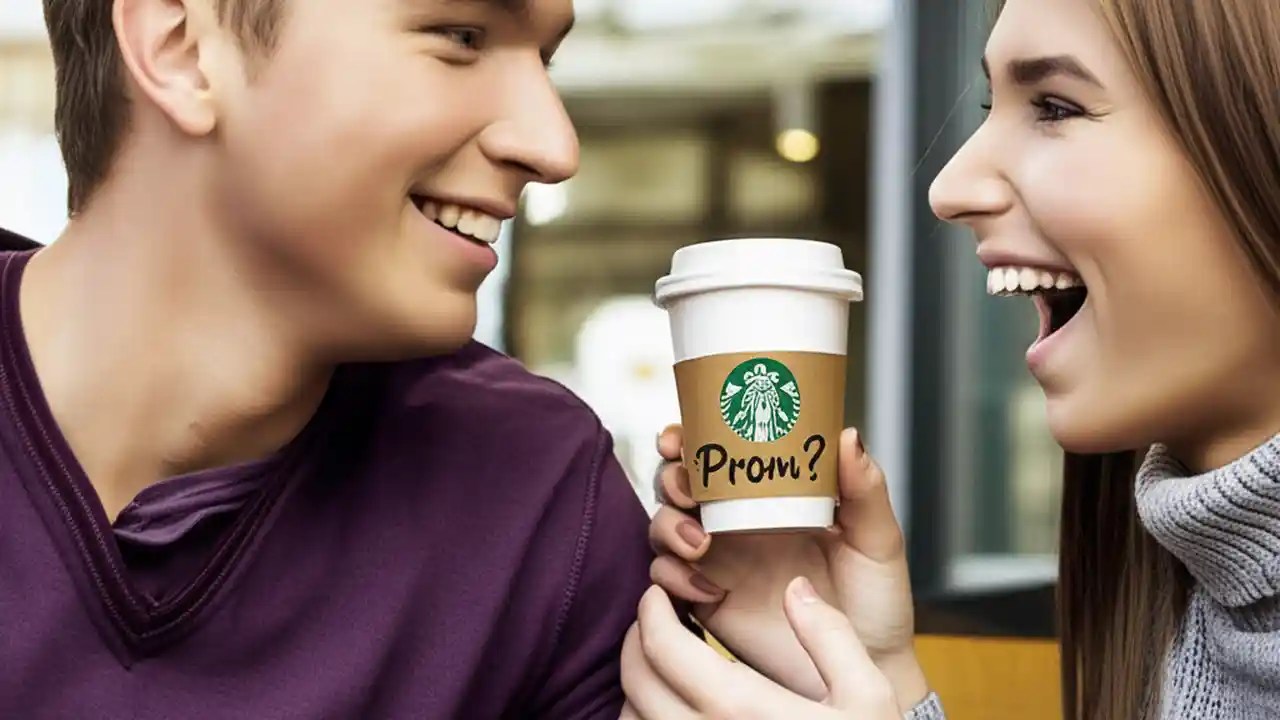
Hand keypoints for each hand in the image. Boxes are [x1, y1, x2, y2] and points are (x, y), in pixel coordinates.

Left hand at [620, 583, 900, 718]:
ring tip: (666, 662)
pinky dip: (646, 718)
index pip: (663, 648)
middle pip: (637, 681)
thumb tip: (796, 589)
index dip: (650, 612)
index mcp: (744, 712)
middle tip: (656, 619)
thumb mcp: (868, 698)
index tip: (658, 594)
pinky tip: (676, 705)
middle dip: (637, 639)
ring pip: (634, 719)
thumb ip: (831, 638)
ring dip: (638, 684)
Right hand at [648, 425, 927, 709]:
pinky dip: (673, 577)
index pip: (720, 453)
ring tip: (700, 544)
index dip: (689, 438)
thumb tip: (847, 437)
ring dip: (668, 526)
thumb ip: (865, 488)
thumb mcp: (877, 538)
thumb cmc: (876, 601)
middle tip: (689, 492)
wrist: (865, 667)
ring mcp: (718, 560)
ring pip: (664, 526)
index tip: (681, 439)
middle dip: (672, 478)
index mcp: (773, 495)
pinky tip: (709, 589)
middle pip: (680, 483)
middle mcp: (737, 521)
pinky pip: (666, 580)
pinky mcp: (706, 601)